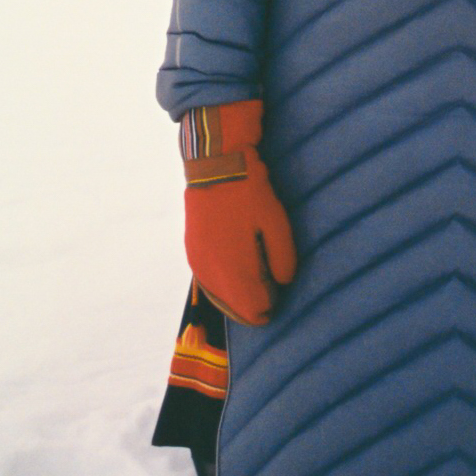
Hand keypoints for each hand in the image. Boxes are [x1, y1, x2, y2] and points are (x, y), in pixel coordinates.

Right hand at [180, 100, 296, 325]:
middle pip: (236, 309)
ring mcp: (198, 264)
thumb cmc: (250, 192)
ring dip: (238, 294)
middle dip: (255, 302)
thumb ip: (283, 259)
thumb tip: (284, 283)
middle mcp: (211, 274)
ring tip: (256, 275)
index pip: (254, 311)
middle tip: (271, 284)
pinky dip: (224, 283)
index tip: (280, 290)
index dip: (271, 305)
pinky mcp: (192, 252)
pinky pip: (209, 282)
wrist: (215, 165)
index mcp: (233, 271)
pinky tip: (236, 269)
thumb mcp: (277, 222)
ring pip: (221, 297)